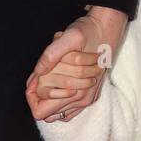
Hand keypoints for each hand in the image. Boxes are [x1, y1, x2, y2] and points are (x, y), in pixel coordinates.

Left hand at [25, 6, 127, 122]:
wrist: (108, 28)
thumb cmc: (88, 31)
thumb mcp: (68, 37)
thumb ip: (51, 55)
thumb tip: (38, 73)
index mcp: (76, 90)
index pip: (40, 112)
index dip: (33, 96)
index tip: (36, 78)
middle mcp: (82, 100)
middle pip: (47, 113)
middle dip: (41, 95)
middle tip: (42, 74)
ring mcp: (87, 98)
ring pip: (57, 111)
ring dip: (51, 95)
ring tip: (52, 75)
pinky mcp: (91, 95)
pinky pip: (69, 109)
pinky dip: (60, 97)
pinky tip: (60, 80)